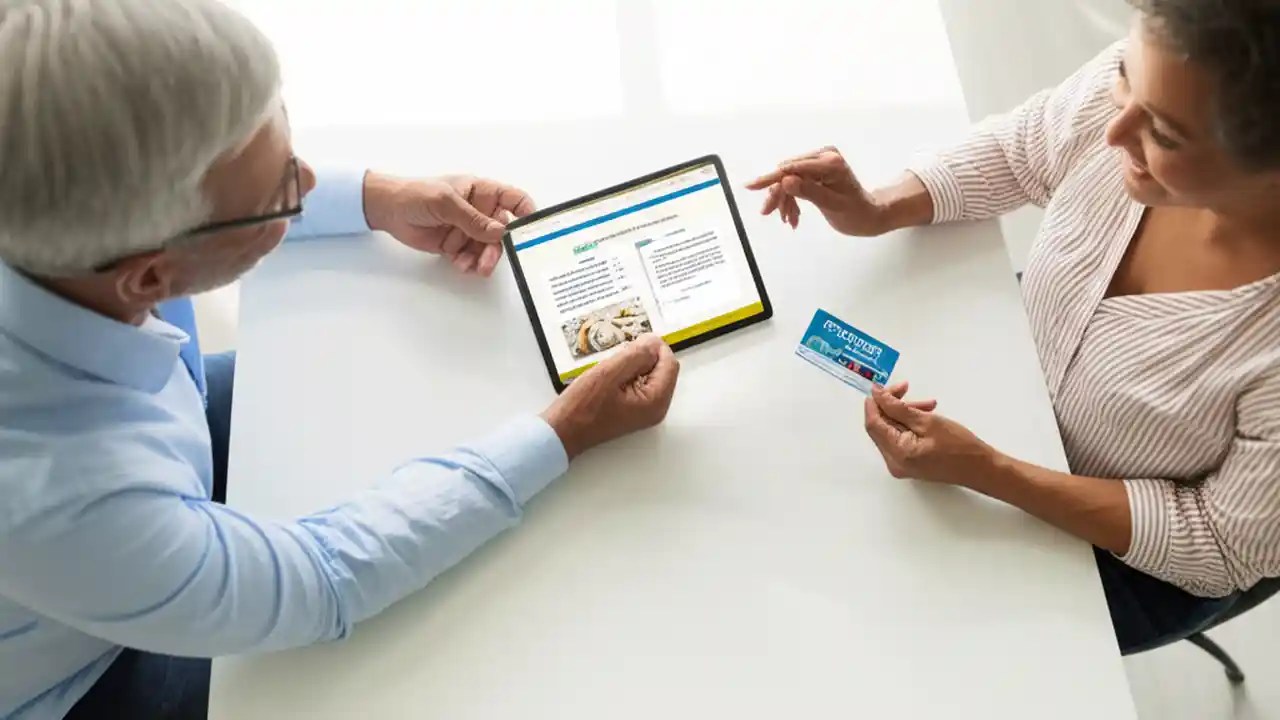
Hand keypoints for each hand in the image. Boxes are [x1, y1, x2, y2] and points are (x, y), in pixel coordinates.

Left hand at [363, 172, 535, 276]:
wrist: (387, 210)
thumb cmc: (416, 194)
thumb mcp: (446, 202)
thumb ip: (473, 219)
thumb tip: (500, 231)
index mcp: (481, 192)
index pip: (514, 199)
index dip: (526, 212)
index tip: (531, 230)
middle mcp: (479, 211)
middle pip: (503, 230)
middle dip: (499, 246)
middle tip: (490, 260)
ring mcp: (468, 229)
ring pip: (488, 248)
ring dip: (484, 258)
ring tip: (474, 267)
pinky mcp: (457, 245)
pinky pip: (472, 257)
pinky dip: (469, 263)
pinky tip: (461, 264)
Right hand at [541, 334, 679, 459]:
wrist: (562, 432)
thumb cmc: (582, 407)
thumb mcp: (609, 373)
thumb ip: (636, 355)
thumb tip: (653, 342)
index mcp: (656, 401)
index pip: (669, 363)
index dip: (654, 347)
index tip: (633, 340)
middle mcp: (656, 409)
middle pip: (662, 369)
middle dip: (644, 356)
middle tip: (618, 355)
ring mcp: (645, 411)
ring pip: (650, 375)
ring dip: (634, 365)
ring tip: (611, 369)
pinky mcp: (634, 411)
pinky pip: (639, 384)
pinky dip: (628, 375)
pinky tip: (609, 378)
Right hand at [745, 146, 889, 235]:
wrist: (868, 215)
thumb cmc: (856, 213)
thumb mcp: (832, 205)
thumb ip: (809, 192)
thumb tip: (786, 181)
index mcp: (830, 162)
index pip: (792, 168)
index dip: (770, 178)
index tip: (751, 186)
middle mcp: (824, 156)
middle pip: (787, 173)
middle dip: (778, 195)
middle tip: (769, 213)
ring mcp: (820, 162)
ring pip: (789, 179)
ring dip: (785, 200)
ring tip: (788, 220)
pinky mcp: (817, 169)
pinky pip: (796, 182)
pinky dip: (792, 199)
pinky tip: (793, 215)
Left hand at [863, 383, 995, 484]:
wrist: (980, 468)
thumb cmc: (960, 446)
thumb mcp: (928, 421)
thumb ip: (898, 408)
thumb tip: (877, 395)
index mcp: (897, 453)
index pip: (873, 423)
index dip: (875, 402)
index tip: (881, 386)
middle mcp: (893, 462)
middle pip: (880, 427)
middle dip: (891, 406)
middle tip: (906, 388)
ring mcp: (900, 464)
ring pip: (891, 430)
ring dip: (903, 413)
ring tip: (927, 404)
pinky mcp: (908, 463)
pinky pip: (900, 438)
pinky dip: (908, 424)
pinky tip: (925, 415)